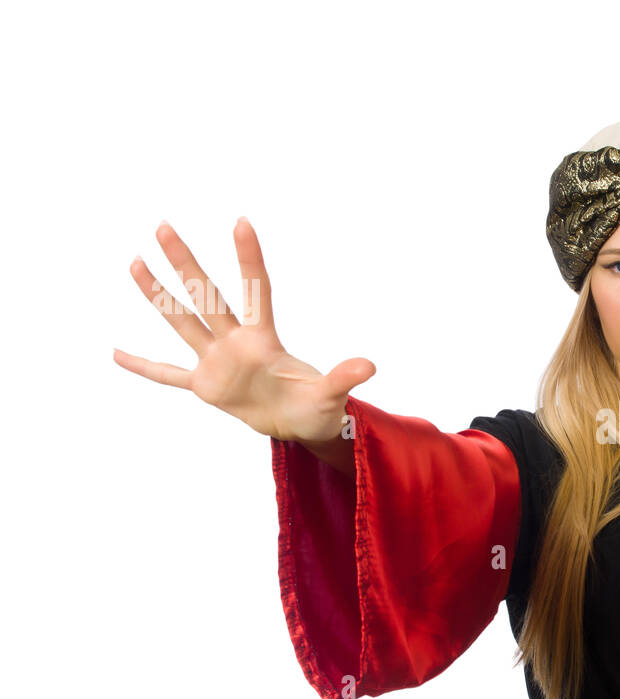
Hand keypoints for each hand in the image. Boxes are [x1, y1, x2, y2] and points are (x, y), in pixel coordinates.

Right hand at [115, 217, 374, 443]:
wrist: (300, 425)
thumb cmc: (317, 406)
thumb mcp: (330, 395)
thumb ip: (343, 378)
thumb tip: (370, 366)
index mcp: (265, 340)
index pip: (257, 290)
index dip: (250, 258)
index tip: (242, 221)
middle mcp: (236, 342)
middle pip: (207, 295)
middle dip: (186, 262)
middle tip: (163, 225)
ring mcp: (217, 361)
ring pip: (182, 321)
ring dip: (158, 294)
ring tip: (135, 261)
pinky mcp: (206, 386)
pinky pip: (168, 375)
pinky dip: (144, 366)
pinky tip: (117, 353)